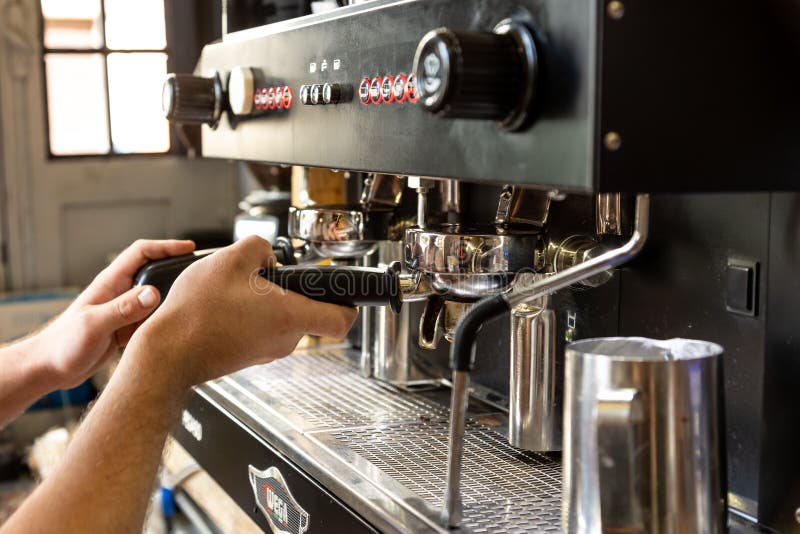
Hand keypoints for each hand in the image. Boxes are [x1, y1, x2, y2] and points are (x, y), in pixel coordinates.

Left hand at [32, 239, 195, 389]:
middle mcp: (119, 293)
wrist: (48, 370)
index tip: (189, 247)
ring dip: (173, 296)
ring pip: (156, 296)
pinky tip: (178, 326)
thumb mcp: (94, 325)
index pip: (141, 253)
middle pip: (154, 271)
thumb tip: (154, 294)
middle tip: (200, 272)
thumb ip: (123, 309)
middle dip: (177, 268)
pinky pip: (152, 318)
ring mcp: (123, 310)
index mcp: (110, 283)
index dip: (166, 247)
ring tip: (196, 299)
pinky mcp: (125, 328)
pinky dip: (166, 319)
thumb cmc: (62, 345)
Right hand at [131, 236, 358, 387]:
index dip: (350, 305)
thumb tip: (266, 255)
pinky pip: (263, 330)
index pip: (342, 321)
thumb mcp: (230, 260)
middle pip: (310, 314)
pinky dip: (253, 315)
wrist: (167, 353)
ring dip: (271, 302)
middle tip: (272, 277)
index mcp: (289, 316)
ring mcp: (266, 352)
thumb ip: (258, 247)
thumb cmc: (196, 314)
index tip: (345, 292)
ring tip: (241, 289)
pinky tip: (227, 304)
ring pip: (284, 321)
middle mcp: (283, 340)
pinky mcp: (248, 356)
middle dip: (296, 291)